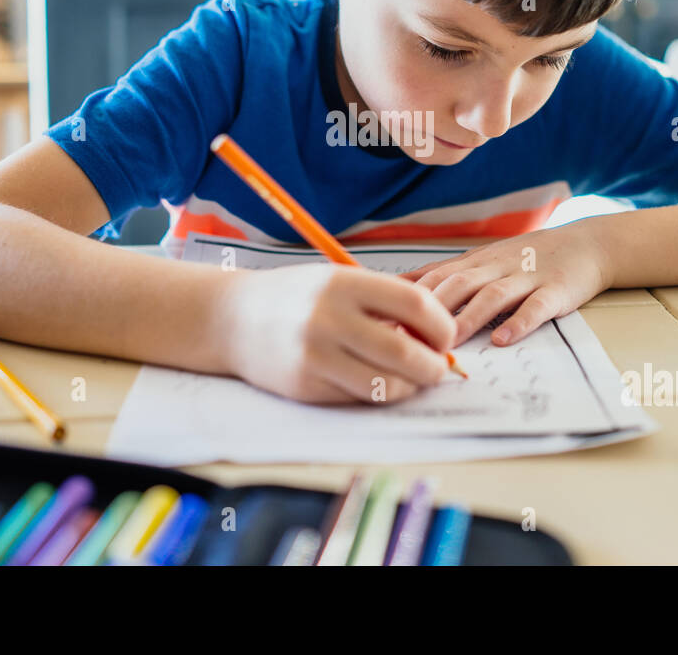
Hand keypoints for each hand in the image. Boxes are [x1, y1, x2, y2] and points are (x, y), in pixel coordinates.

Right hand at [219, 263, 457, 404]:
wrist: (231, 319)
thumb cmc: (296, 297)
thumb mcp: (338, 281)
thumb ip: (384, 302)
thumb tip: (437, 335)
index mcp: (343, 284)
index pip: (415, 305)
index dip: (441, 325)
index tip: (446, 336)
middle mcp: (328, 319)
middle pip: (406, 352)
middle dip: (434, 366)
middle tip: (438, 367)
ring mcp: (314, 356)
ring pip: (386, 385)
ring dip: (410, 386)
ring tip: (410, 377)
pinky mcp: (305, 387)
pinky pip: (358, 398)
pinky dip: (376, 393)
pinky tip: (374, 379)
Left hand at [400, 221, 609, 346]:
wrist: (586, 244)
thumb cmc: (527, 257)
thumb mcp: (480, 259)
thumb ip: (442, 273)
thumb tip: (394, 284)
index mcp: (475, 262)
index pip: (436, 277)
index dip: (410, 299)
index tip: (388, 322)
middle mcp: (496, 267)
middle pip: (458, 284)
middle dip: (432, 310)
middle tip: (410, 337)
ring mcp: (526, 278)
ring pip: (492, 295)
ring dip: (469, 317)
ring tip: (449, 340)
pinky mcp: (555, 292)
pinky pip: (535, 307)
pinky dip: (518, 323)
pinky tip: (503, 339)